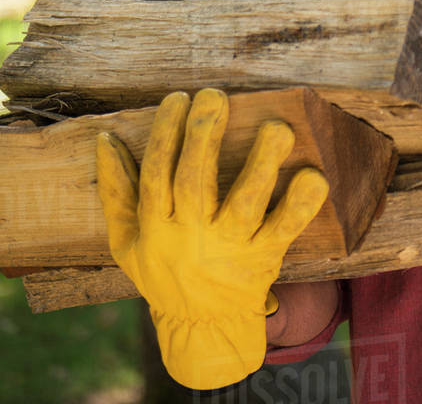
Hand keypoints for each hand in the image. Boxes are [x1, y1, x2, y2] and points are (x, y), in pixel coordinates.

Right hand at [96, 88, 329, 389]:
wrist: (202, 329)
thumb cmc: (164, 272)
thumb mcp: (127, 242)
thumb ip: (116, 192)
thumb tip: (104, 140)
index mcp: (156, 227)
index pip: (157, 172)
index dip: (165, 133)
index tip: (178, 97)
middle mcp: (192, 236)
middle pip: (194, 181)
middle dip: (203, 136)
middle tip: (215, 96)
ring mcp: (231, 248)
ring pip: (244, 204)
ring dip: (261, 165)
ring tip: (276, 128)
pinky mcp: (264, 258)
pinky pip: (284, 230)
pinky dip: (300, 206)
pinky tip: (312, 177)